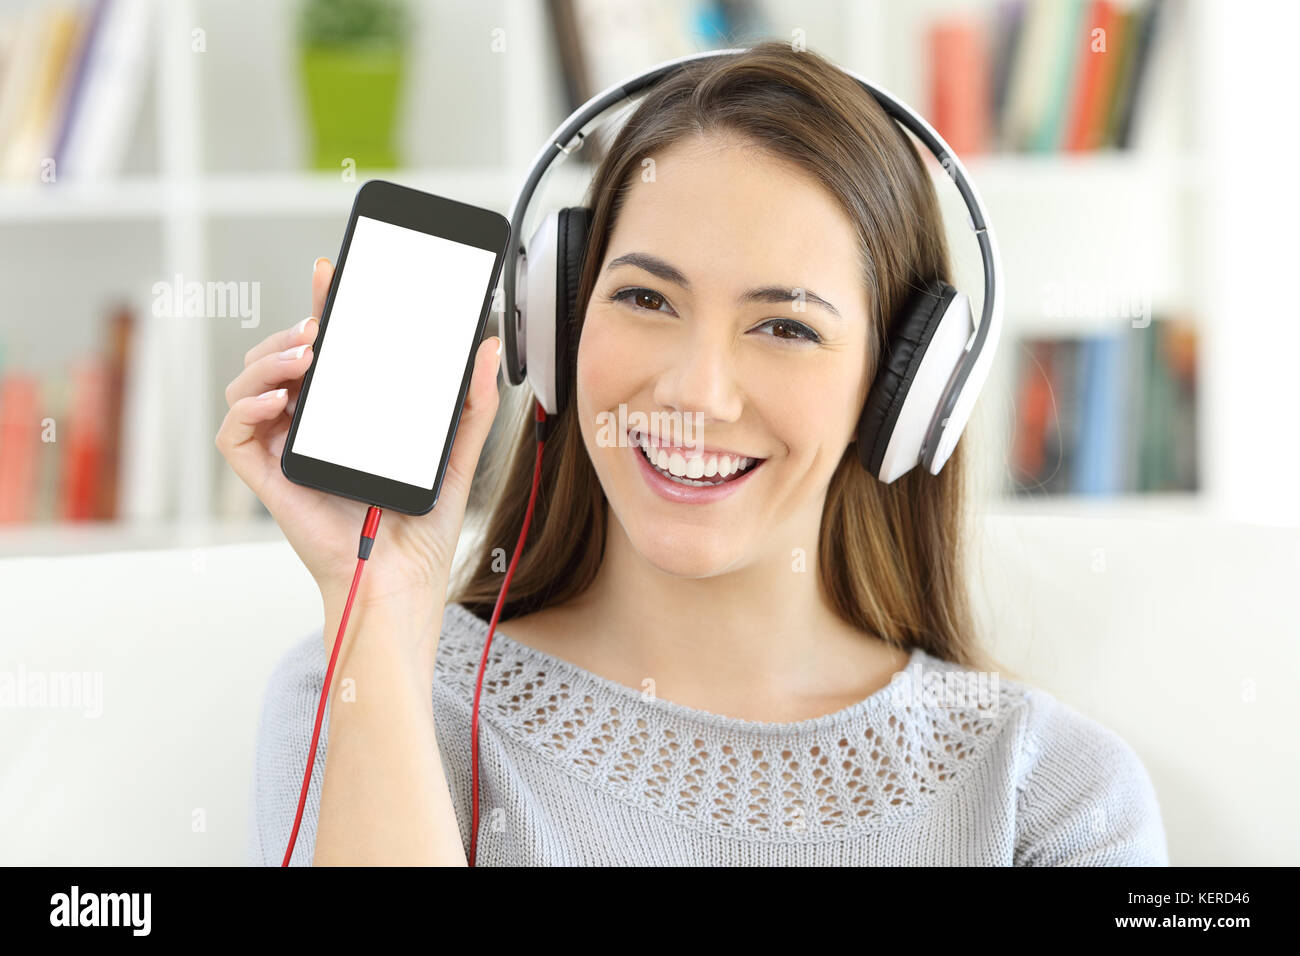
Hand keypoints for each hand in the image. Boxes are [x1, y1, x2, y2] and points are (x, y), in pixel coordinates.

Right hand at [215, 257, 501, 627]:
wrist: (402, 580)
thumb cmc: (420, 526)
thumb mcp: (456, 453)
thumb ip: (473, 404)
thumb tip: (488, 351)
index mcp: (345, 414)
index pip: (325, 350)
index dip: (321, 308)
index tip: (332, 272)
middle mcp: (309, 426)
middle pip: (279, 359)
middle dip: (291, 331)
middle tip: (321, 325)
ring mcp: (284, 450)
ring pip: (248, 385)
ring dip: (268, 359)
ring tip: (306, 354)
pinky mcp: (267, 478)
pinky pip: (235, 433)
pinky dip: (245, 408)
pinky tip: (278, 400)